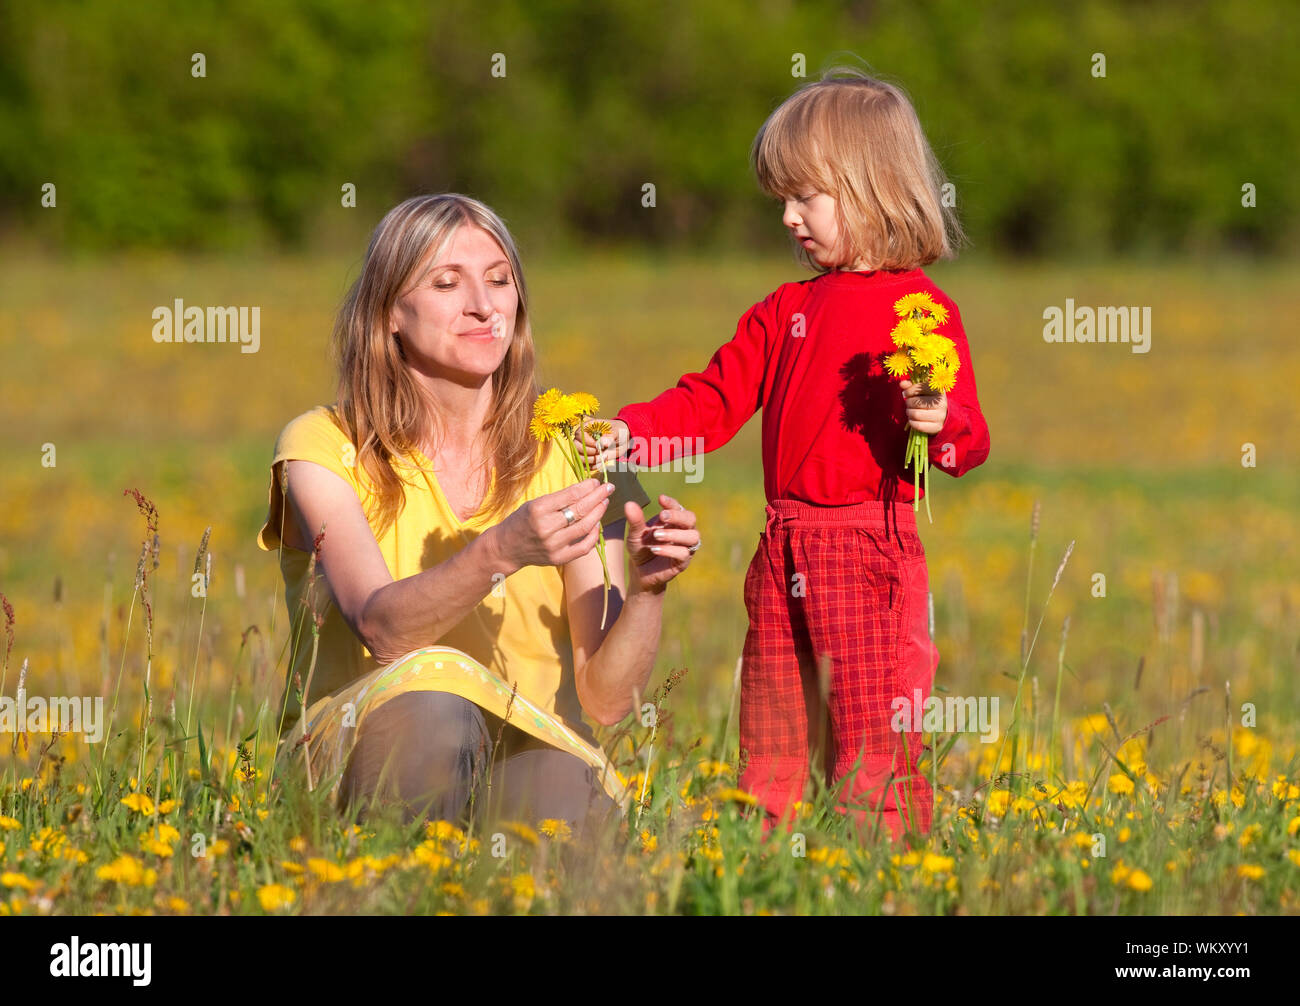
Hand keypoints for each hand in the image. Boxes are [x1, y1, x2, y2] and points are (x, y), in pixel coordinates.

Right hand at [486, 477, 614, 572]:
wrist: (506, 548)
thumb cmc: (522, 521)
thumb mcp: (535, 504)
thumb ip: (559, 499)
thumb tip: (587, 489)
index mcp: (538, 509)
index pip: (571, 495)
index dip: (588, 487)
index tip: (597, 482)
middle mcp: (546, 527)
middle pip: (580, 510)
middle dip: (598, 497)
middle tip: (608, 488)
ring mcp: (553, 545)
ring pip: (585, 527)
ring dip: (598, 513)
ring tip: (604, 503)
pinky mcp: (558, 558)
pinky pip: (583, 547)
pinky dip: (593, 535)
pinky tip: (597, 524)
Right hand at [575, 418, 629, 469]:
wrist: (622, 440)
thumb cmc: (618, 432)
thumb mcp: (617, 433)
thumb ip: (610, 437)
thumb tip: (602, 442)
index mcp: (588, 427)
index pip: (579, 434)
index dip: (587, 442)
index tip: (598, 447)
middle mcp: (583, 437)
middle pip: (576, 447)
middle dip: (589, 453)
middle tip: (602, 454)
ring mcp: (584, 448)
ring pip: (579, 457)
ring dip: (591, 461)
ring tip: (604, 458)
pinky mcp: (587, 458)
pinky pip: (584, 465)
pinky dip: (593, 467)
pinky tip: (602, 463)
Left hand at [623, 494, 698, 594]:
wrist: (640, 571)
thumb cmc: (641, 548)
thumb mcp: (635, 534)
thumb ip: (635, 520)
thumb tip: (629, 504)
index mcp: (673, 521)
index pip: (678, 507)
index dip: (672, 503)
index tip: (660, 499)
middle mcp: (683, 531)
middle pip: (691, 519)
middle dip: (677, 516)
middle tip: (661, 516)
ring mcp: (685, 547)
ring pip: (693, 536)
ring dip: (675, 534)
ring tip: (656, 536)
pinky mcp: (683, 562)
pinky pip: (684, 554)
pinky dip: (670, 550)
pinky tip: (655, 549)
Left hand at [899, 378, 946, 434]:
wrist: (941, 414)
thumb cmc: (928, 399)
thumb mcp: (922, 390)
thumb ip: (911, 385)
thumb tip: (902, 384)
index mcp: (939, 390)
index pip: (920, 388)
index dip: (909, 391)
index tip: (906, 393)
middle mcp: (942, 403)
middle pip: (916, 402)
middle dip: (908, 403)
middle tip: (909, 404)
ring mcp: (940, 415)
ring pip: (916, 414)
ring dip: (909, 412)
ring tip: (910, 411)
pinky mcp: (937, 426)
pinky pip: (918, 425)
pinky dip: (911, 422)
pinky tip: (912, 419)